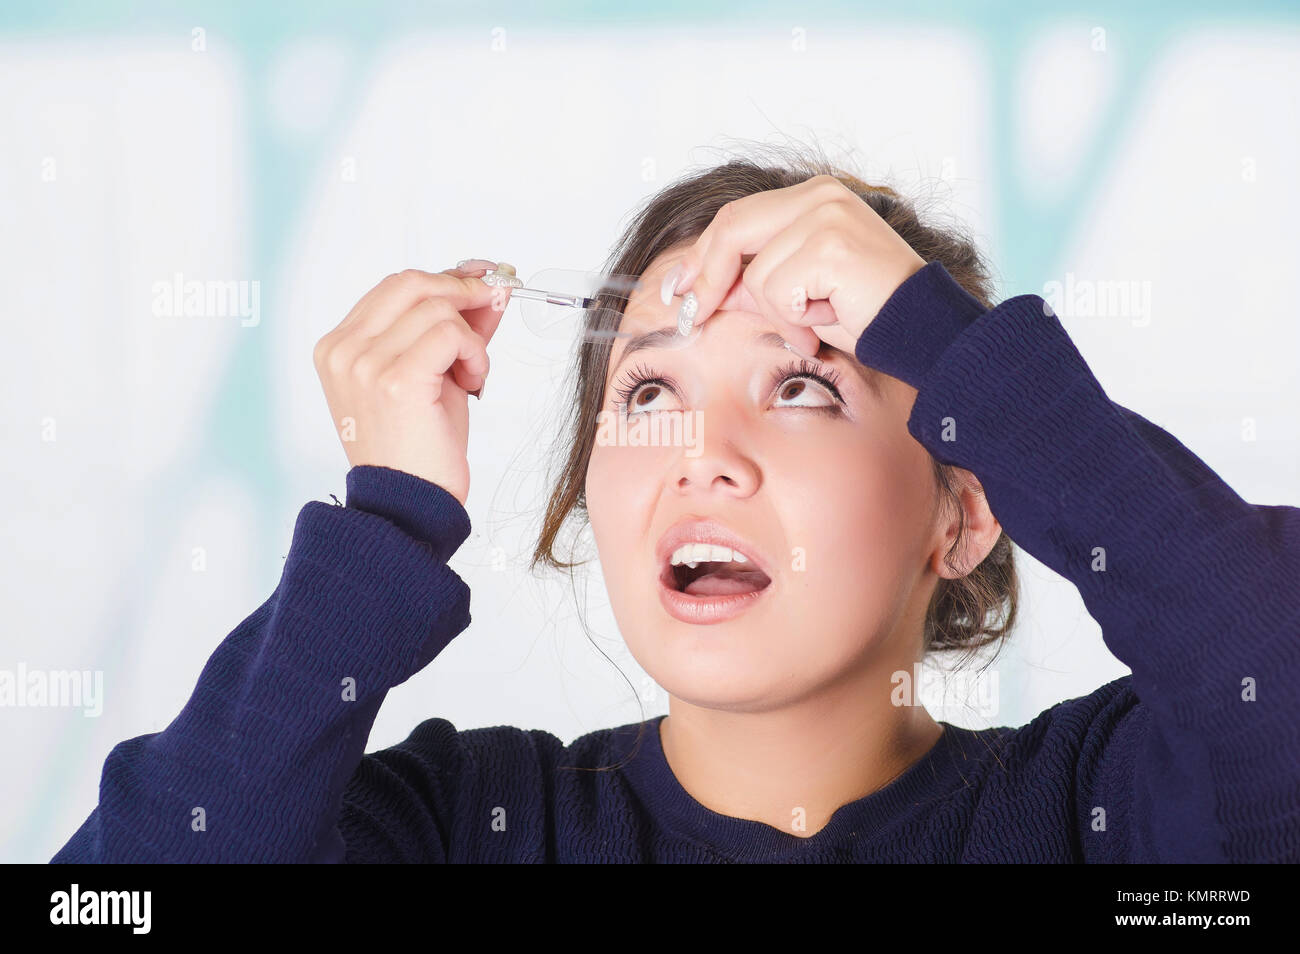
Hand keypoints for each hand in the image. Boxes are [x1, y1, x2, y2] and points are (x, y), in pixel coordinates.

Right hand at [312, 262, 508, 505]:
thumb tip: (488, 287)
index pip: (395, 287)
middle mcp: (344, 350)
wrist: (409, 501)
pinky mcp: (395, 379)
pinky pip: (450, 334)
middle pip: (412, 283)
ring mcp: (365, 363)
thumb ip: (451, 327)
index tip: (479, 282)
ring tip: (471, 375)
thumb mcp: (432, 373)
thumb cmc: (418, 446)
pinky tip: (473, 381)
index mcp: (339, 346)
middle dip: (462, 289)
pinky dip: (474, 353)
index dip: (445, 279)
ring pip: (437, 307)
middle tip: (493, 303)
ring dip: (471, 337)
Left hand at [667, 175, 926, 356]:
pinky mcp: (830, 244)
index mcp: (813, 196)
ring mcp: (825, 215)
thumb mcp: (799, 295)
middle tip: (691, 316)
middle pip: (731, 229)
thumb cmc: (867, 312)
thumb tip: (708, 291)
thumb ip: (757, 284)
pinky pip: (776, 291)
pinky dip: (796, 317)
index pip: (736, 218)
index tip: (679, 288)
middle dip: (705, 277)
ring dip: (778, 312)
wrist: (920, 327)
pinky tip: (831, 314)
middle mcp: (819, 195)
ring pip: (755, 274)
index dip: (701, 255)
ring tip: (818, 319)